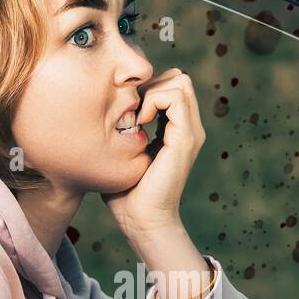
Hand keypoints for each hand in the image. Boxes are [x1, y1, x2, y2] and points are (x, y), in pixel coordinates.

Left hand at [101, 68, 204, 236]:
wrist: (141, 220)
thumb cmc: (127, 193)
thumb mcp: (125, 153)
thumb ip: (125, 130)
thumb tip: (108, 111)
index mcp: (178, 130)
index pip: (172, 85)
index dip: (149, 87)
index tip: (128, 109)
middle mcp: (189, 129)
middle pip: (180, 78)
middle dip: (153, 84)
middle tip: (133, 109)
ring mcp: (190, 133)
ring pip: (181, 82)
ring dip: (153, 91)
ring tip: (137, 116)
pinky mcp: (185, 139)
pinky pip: (176, 98)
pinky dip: (154, 101)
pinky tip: (140, 122)